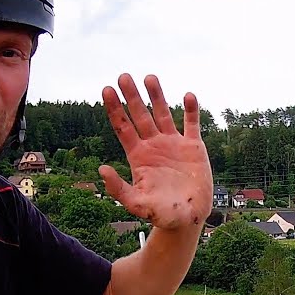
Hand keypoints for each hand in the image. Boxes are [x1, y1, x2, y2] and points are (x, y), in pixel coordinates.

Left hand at [100, 74, 213, 230]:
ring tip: (149, 77)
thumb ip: (118, 188)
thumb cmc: (161, 214)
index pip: (123, 127)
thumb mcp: (137, 203)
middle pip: (140, 115)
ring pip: (163, 114)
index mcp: (138, 156)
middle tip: (123, 76)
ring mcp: (173, 144)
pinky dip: (191, 110)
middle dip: (132, 96)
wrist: (187, 218)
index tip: (106, 90)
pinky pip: (191, 124)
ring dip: (157, 96)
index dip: (115, 109)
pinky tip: (188, 96)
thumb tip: (101, 169)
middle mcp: (153, 146)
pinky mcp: (193, 147)